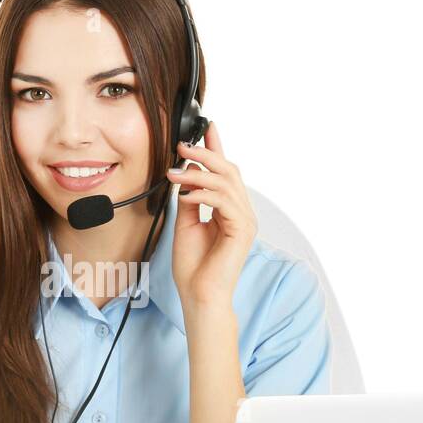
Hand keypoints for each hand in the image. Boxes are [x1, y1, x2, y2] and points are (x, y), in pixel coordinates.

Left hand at [170, 121, 257, 310]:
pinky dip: (203, 193)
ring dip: (198, 173)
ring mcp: (245, 221)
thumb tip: (185, 177)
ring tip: (176, 172)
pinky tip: (187, 194)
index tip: (206, 127)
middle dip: (205, 154)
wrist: (199, 295)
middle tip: (182, 146)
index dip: (216, 148)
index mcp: (230, 211)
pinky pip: (224, 201)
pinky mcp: (242, 230)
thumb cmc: (193, 267)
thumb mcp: (186, 224)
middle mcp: (242, 213)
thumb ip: (190, 199)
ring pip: (226, 182)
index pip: (225, 173)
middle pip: (229, 171)